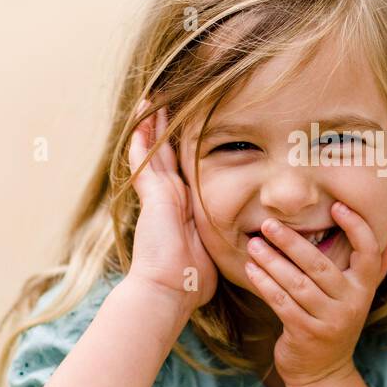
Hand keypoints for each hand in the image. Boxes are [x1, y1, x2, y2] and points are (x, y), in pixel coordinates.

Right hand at [126, 98, 217, 314]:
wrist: (170, 289)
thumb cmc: (193, 279)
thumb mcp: (213, 251)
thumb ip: (221, 240)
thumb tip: (244, 246)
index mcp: (183, 207)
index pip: (183, 169)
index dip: (183, 148)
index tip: (188, 128)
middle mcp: (169, 196)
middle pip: (166, 153)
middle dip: (165, 128)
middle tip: (165, 100)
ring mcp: (157, 193)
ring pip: (153, 149)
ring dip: (153, 123)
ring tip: (153, 97)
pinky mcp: (151, 194)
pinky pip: (144, 158)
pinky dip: (142, 136)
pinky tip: (143, 115)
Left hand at [243, 200, 386, 386]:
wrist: (323, 371)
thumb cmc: (337, 322)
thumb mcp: (361, 296)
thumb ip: (376, 266)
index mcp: (364, 288)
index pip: (368, 252)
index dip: (356, 227)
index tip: (337, 206)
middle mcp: (352, 304)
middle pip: (320, 265)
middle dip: (291, 242)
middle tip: (268, 223)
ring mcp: (329, 321)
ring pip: (297, 284)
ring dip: (272, 261)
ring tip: (254, 244)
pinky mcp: (306, 334)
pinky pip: (283, 303)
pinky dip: (265, 285)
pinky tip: (252, 270)